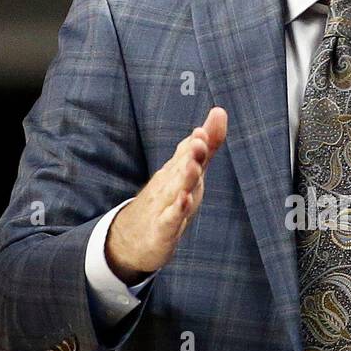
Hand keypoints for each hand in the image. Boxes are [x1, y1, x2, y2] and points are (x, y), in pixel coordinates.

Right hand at [105, 107, 227, 282]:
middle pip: (182, 166)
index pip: (189, 150)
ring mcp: (163, 206)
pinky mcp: (161, 229)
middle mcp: (169, 184)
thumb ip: (207, 144)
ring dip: (185, 178)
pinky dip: (177, 210)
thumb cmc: (166, 201)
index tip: (213, 119)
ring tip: (194, 166)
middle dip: (192, 152)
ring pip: (176, 190)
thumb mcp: (189, 171)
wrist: (130, 240)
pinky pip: (170, 218)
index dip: (201, 138)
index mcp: (177, 170)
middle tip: (201, 136)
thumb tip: (220, 111)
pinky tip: (184, 200)